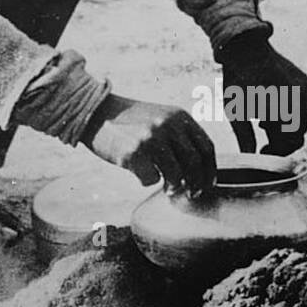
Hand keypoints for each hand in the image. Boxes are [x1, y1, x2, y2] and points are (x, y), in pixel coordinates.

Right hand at [86, 93, 215, 195]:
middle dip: (195, 184)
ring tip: (166, 186)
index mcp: (178, 116)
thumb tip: (200, 170)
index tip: (207, 183)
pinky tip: (140, 173)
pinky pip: (151, 180)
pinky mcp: (134, 153)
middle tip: (191, 193)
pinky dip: (147, 181)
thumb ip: (180, 136)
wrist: (96, 113)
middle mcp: (167, 126)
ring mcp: (151, 139)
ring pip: (175, 175)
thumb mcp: (161, 117)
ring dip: (173, 186)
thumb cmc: (130, 121)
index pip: (206, 147)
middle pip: (194, 164)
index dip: (210, 170)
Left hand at [217, 32, 306, 154]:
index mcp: (282, 106)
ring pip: (302, 122)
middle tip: (263, 141)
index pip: (289, 142)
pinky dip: (291, 113)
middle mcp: (299, 98)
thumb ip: (244, 136)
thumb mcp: (235, 109)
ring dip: (286, 127)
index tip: (262, 151)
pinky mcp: (306, 83)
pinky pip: (304, 108)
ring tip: (263, 122)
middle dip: (281, 141)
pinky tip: (271, 110)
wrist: (246, 46)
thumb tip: (250, 157)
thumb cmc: (236, 79)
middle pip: (297, 134)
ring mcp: (305, 90)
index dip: (276, 151)